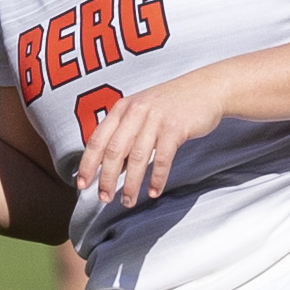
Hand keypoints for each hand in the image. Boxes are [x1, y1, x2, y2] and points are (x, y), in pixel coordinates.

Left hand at [76, 76, 224, 208]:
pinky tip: (154, 191)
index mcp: (122, 108)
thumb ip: (125, 134)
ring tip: (128, 200)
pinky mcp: (175, 128)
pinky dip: (157, 178)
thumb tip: (113, 167)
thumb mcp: (142, 111)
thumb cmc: (172, 103)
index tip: (82, 183)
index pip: (97, 139)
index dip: (88, 164)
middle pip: (114, 151)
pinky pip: (162, 158)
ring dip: (131, 184)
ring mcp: (155, 119)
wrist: (206, 88)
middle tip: (105, 197)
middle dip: (107, 178)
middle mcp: (136, 111)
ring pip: (137, 158)